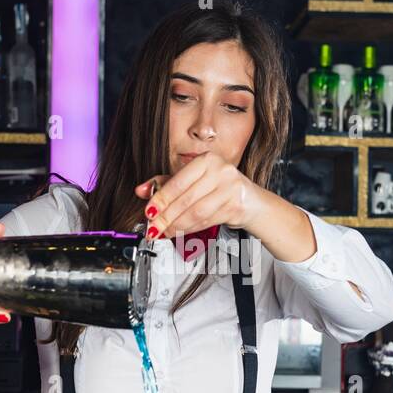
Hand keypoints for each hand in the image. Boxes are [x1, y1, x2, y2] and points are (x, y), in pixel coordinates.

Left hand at [135, 153, 260, 240]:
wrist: (250, 200)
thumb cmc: (219, 188)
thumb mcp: (193, 180)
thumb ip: (166, 183)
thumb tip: (141, 190)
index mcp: (207, 159)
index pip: (178, 182)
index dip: (160, 199)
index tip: (148, 211)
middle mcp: (220, 170)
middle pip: (186, 199)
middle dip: (166, 217)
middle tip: (153, 227)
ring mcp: (230, 188)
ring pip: (196, 212)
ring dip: (177, 225)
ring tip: (164, 232)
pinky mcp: (235, 205)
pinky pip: (206, 220)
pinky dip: (190, 228)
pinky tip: (180, 232)